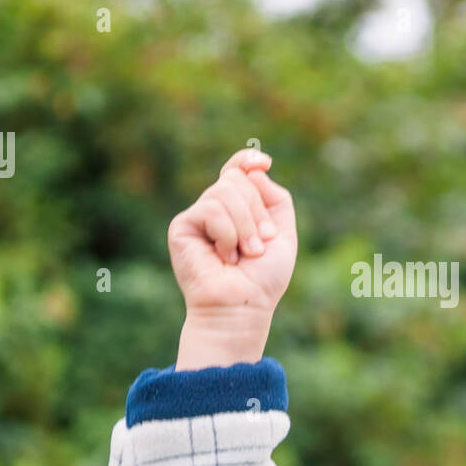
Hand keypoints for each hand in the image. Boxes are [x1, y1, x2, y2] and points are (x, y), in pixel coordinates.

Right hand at [168, 147, 297, 320]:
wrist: (244, 305)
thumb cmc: (263, 277)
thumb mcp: (283, 233)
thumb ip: (275, 198)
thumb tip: (253, 170)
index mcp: (239, 208)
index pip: (238, 169)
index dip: (247, 160)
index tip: (264, 163)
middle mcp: (216, 208)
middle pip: (237, 179)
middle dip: (257, 212)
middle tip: (259, 246)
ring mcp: (198, 216)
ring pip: (225, 190)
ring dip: (245, 226)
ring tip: (244, 255)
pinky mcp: (182, 226)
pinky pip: (211, 209)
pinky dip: (227, 233)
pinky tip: (225, 256)